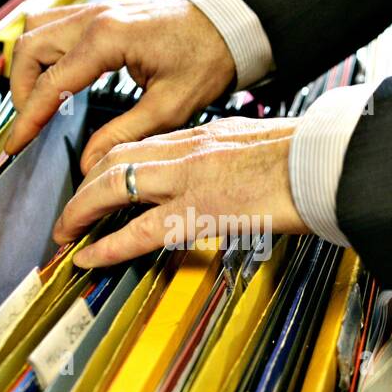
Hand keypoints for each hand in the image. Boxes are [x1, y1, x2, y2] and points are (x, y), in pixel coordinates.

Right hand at [5, 0, 236, 171]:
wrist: (227, 26)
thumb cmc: (206, 58)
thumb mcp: (170, 107)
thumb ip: (124, 135)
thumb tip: (87, 164)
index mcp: (107, 40)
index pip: (51, 83)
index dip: (28, 119)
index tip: (14, 146)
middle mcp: (94, 18)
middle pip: (29, 49)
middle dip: (21, 90)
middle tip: (29, 126)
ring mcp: (95, 10)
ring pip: (35, 31)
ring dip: (29, 67)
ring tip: (38, 104)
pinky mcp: (100, 13)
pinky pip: (53, 25)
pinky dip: (44, 52)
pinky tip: (55, 78)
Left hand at [53, 118, 310, 268]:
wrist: (326, 162)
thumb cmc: (309, 157)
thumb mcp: (264, 144)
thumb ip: (238, 156)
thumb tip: (234, 171)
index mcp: (205, 134)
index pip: (144, 144)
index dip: (112, 163)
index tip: (99, 180)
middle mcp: (188, 149)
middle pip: (116, 159)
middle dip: (84, 184)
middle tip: (69, 209)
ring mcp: (188, 178)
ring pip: (114, 186)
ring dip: (81, 209)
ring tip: (65, 232)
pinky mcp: (198, 210)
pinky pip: (138, 230)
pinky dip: (105, 244)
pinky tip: (85, 257)